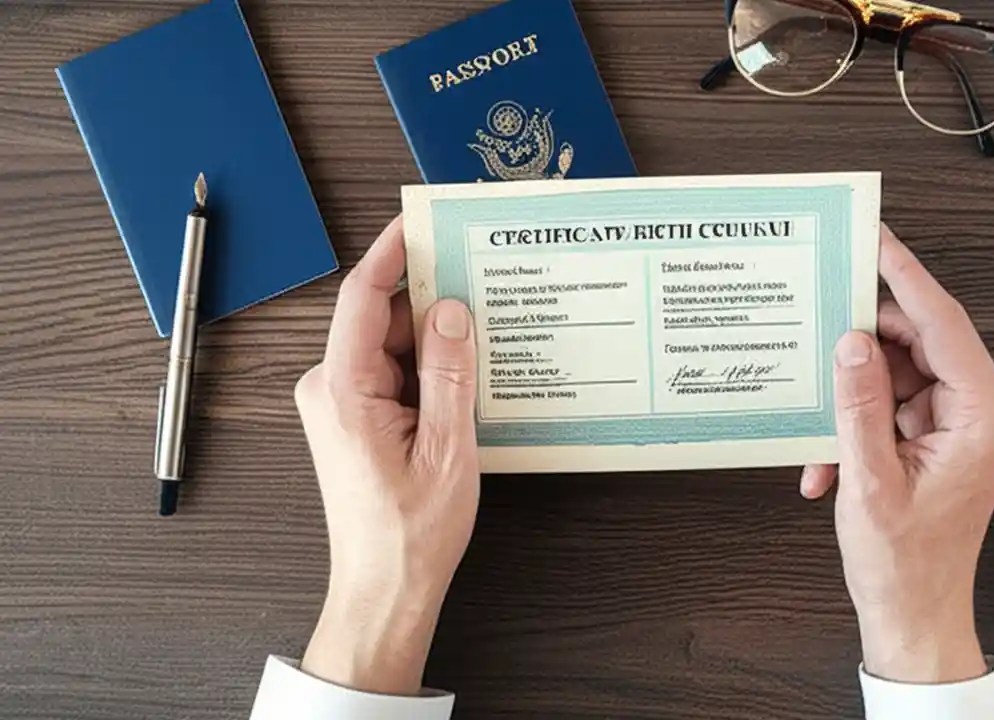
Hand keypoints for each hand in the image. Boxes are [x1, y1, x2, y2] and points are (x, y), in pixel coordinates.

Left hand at [293, 216, 479, 693]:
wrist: (385, 588)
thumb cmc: (410, 533)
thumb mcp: (448, 448)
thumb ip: (451, 372)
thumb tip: (454, 310)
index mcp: (344, 389)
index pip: (362, 296)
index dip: (392, 251)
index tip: (422, 219)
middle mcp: (331, 388)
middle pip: (383, 318)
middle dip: (433, 301)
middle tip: (485, 282)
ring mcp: (340, 402)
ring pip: (393, 346)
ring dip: (437, 341)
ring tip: (488, 341)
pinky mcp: (355, 417)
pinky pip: (394, 372)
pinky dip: (430, 369)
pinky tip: (469, 376)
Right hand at [801, 225, 993, 682]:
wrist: (916, 612)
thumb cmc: (904, 563)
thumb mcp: (868, 481)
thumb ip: (858, 405)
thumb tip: (851, 342)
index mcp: (986, 417)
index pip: (942, 324)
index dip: (904, 275)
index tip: (876, 237)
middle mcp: (988, 410)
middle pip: (921, 340)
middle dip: (864, 345)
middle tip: (820, 322)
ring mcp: (969, 420)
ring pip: (903, 368)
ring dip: (855, 396)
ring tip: (824, 436)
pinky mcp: (949, 431)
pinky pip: (899, 398)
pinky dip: (862, 419)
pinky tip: (833, 458)